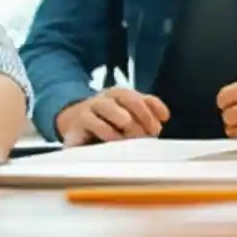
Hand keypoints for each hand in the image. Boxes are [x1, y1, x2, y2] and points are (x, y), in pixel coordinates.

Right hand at [55, 88, 169, 146]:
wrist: (73, 126)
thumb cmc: (106, 123)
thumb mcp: (127, 118)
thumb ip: (145, 116)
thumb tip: (162, 118)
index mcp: (122, 95)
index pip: (143, 98)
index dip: (154, 109)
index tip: (162, 123)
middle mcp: (107, 97)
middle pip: (129, 99)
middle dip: (143, 116)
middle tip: (150, 134)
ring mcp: (92, 106)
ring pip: (111, 108)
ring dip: (126, 122)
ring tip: (134, 137)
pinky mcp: (79, 121)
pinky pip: (94, 123)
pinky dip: (108, 132)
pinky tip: (116, 141)